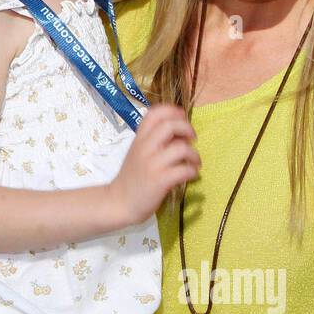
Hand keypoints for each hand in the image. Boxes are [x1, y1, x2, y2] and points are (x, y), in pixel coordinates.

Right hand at [108, 104, 198, 226]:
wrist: (119, 202)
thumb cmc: (131, 177)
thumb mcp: (137, 152)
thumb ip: (154, 140)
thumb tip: (178, 132)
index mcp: (139, 139)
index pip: (154, 113)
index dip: (172, 111)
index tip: (181, 117)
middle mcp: (145, 148)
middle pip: (170, 126)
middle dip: (187, 129)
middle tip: (192, 139)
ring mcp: (153, 165)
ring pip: (181, 149)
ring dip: (194, 155)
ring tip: (194, 162)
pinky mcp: (160, 181)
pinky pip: (185, 170)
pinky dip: (193, 171)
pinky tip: (190, 174)